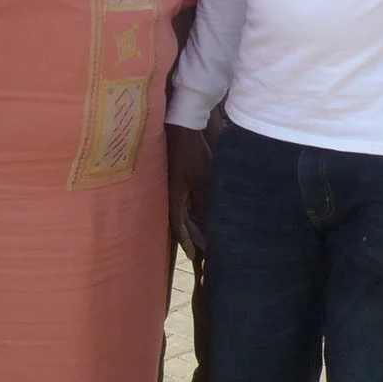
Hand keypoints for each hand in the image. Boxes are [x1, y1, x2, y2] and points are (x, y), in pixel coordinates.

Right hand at [167, 123, 209, 259]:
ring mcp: (175, 186)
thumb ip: (205, 200)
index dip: (186, 241)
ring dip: (195, 225)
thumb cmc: (191, 152)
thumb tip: (210, 222)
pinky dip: (196, 210)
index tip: (193, 256)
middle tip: (204, 253)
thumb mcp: (202, 178)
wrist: (183, 125)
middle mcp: (172, 194)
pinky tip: (205, 215)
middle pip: (181, 222)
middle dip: (193, 237)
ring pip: (185, 212)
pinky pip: (187, 200)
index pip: (178, 225)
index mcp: (174, 196)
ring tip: (207, 237)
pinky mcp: (180, 178)